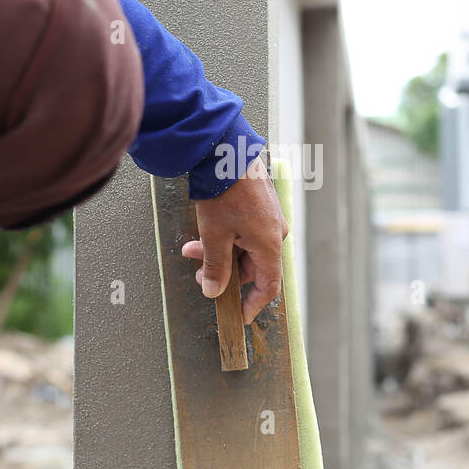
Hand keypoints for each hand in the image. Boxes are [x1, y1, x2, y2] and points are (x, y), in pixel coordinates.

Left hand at [181, 157, 287, 323]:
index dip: (254, 304)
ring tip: (193, 248)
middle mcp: (275, 232)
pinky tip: (205, 232)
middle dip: (223, 271)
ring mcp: (269, 218)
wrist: (226, 152)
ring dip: (220, 252)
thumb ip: (215, 268)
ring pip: (245, 247)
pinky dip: (226, 237)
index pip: (268, 285)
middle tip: (198, 272)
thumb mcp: (214, 236)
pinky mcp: (261, 205)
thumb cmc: (224, 192)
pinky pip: (246, 231)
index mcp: (269, 245)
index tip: (240, 315)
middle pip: (251, 266)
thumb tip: (213, 291)